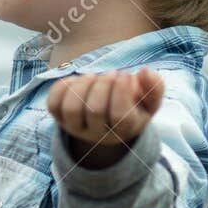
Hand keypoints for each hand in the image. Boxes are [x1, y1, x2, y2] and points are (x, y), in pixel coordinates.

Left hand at [47, 66, 164, 167]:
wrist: (109, 120)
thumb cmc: (133, 106)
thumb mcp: (150, 100)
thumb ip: (154, 87)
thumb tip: (144, 72)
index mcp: (123, 132)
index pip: (120, 117)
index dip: (121, 91)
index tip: (126, 75)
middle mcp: (97, 135)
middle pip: (95, 111)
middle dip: (104, 84)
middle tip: (111, 74)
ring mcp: (75, 128)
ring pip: (72, 108)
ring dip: (83, 85)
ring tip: (94, 77)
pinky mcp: (59, 119)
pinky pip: (53, 104)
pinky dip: (62, 87)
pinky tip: (77, 81)